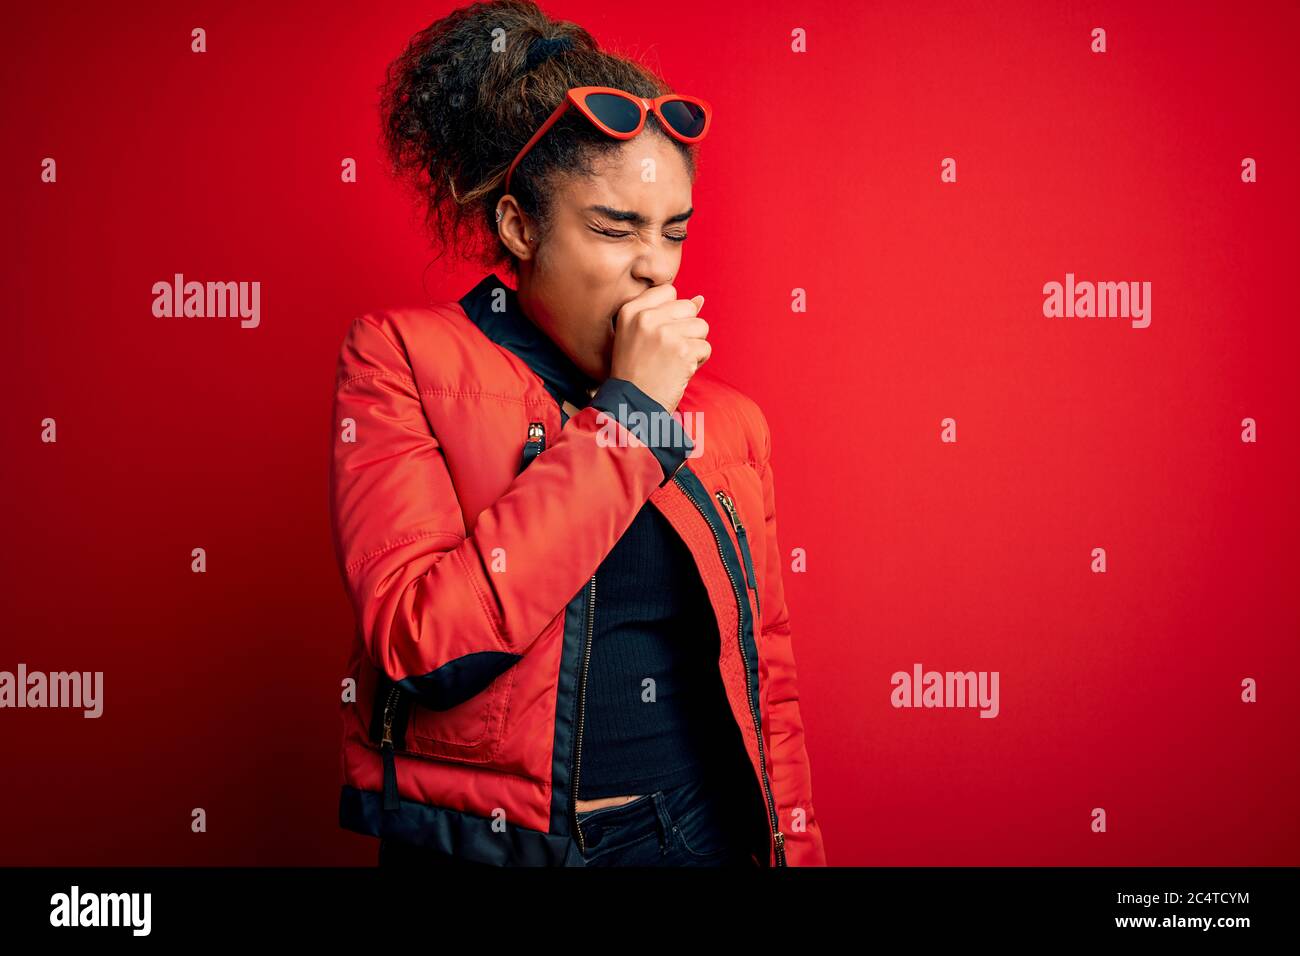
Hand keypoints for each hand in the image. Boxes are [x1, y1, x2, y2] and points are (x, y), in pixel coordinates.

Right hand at [608, 284, 709, 416]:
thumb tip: (700, 299)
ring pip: (701, 326)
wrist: (632, 407)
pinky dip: (698, 362)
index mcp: (630, 311)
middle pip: (688, 307)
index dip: (671, 313)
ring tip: (673, 362)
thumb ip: (666, 313)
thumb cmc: (636, 372)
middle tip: (666, 352)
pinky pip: (705, 348)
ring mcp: (665, 333)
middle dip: (685, 329)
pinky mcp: (682, 350)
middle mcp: (646, 317)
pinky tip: (679, 372)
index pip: (668, 291)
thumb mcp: (638, 336)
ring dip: (694, 346)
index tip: (659, 335)